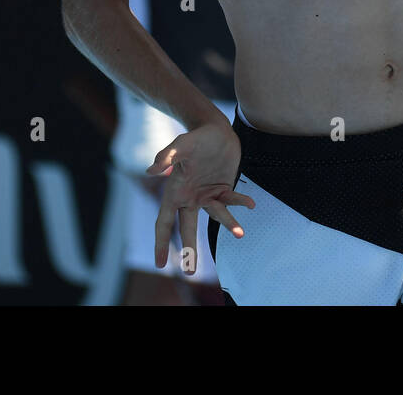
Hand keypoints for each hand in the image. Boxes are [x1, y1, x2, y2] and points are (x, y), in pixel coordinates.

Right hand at [146, 120, 254, 274]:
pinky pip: (231, 200)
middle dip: (190, 249)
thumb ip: (167, 156)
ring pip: (216, 216)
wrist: (214, 129)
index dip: (162, 242)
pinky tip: (250, 204)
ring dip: (228, 224)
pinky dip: (240, 202)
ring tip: (240, 233)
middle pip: (187, 227)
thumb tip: (152, 170)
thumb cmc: (193, 137)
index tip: (160, 264)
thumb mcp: (180, 144)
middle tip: (190, 273)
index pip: (165, 221)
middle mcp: (190, 197)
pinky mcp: (222, 188)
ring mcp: (207, 194)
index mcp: (175, 191)